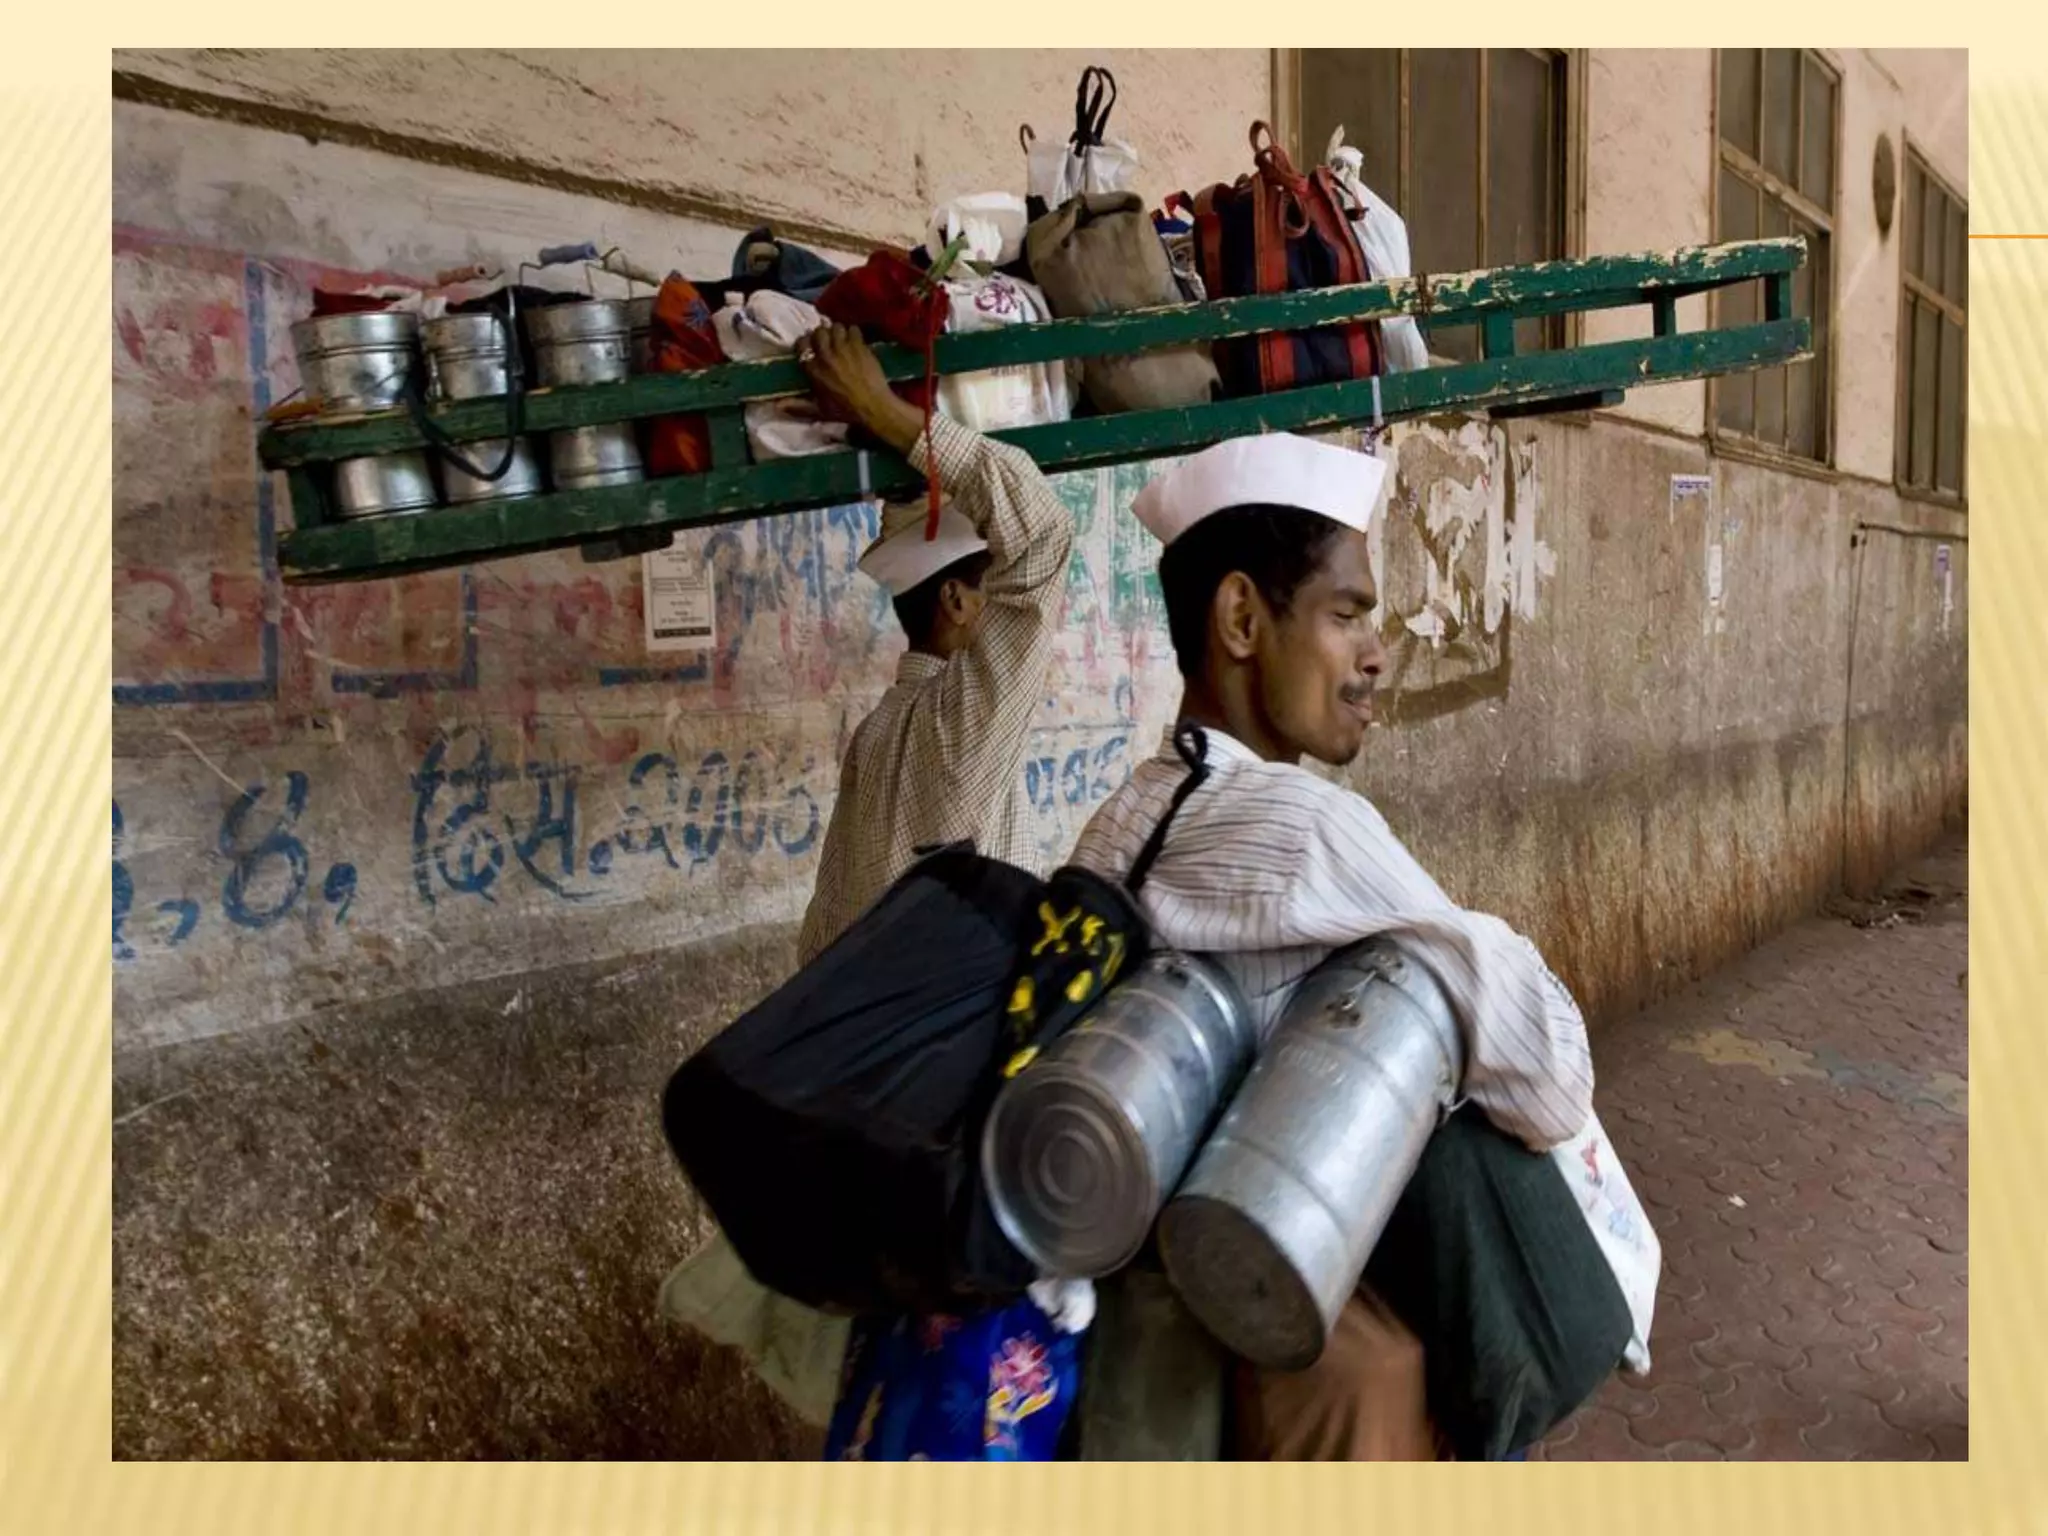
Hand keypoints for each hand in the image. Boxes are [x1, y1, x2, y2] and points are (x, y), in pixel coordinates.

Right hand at [796, 323, 923, 455]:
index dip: (805, 342)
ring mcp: (844, 349)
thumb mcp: (819, 411)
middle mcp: (827, 356)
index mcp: (814, 370)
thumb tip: (777, 406)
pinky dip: (853, 333)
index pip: (802, 345)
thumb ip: (798, 406)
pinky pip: (853, 330)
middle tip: (826, 341)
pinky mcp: (860, 347)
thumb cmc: (846, 411)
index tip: (809, 345)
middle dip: (821, 334)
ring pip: (836, 327)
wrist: (874, 407)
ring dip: (837, 332)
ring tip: (840, 340)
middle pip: (819, 332)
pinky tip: (854, 342)